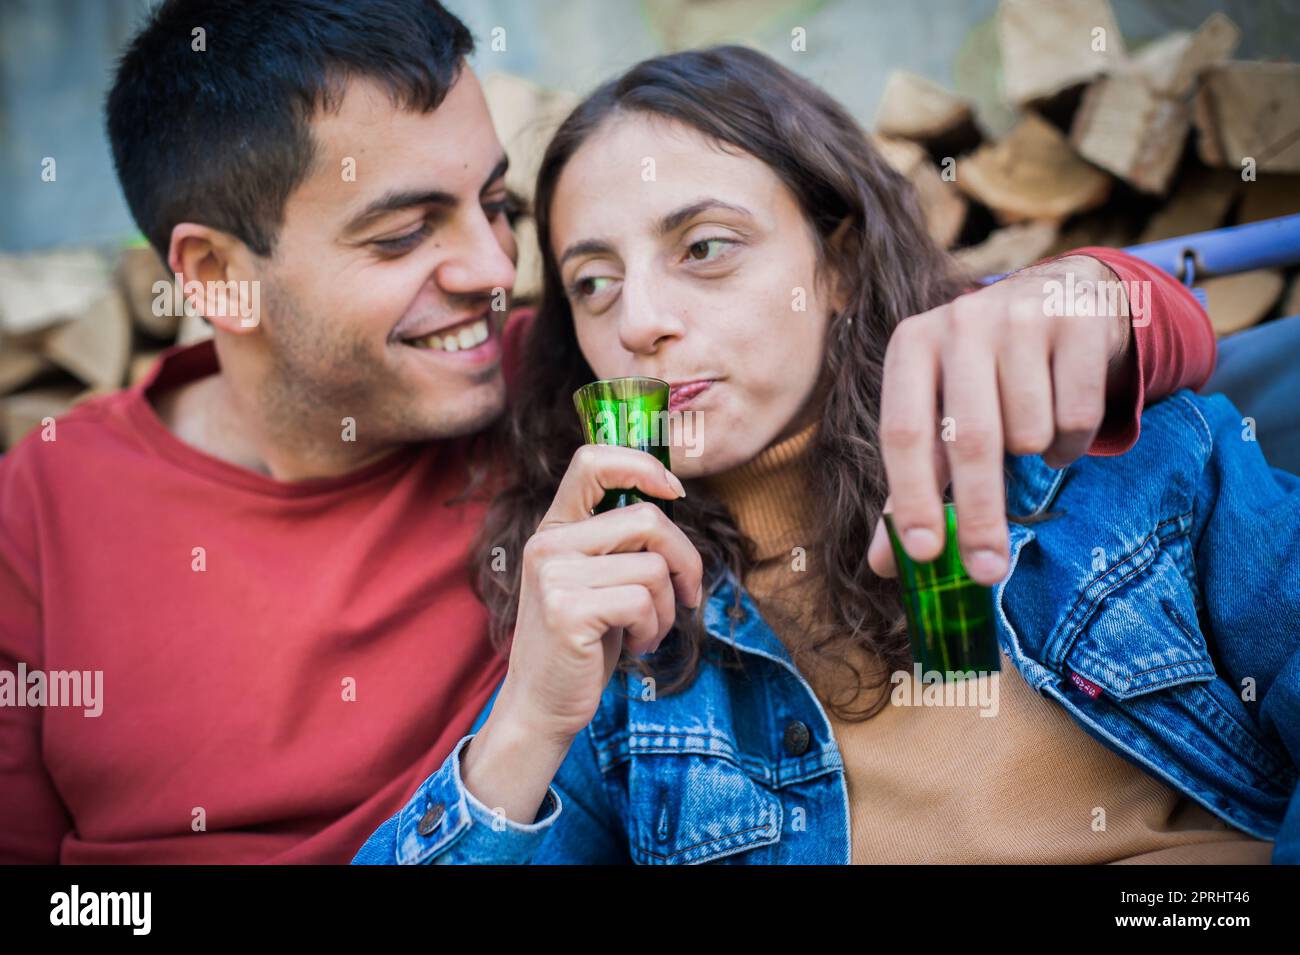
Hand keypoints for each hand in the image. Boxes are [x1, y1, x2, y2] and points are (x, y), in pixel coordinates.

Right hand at [462, 444, 701, 822]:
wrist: (541, 704)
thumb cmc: (582, 642)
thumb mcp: (597, 580)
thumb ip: (620, 541)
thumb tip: (672, 499)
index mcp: (555, 527)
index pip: (592, 460)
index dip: (642, 465)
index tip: (674, 493)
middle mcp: (548, 543)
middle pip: (646, 518)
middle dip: (684, 559)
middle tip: (688, 594)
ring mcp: (553, 574)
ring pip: (652, 566)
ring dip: (668, 605)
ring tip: (651, 629)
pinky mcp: (566, 609)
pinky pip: (643, 600)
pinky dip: (655, 627)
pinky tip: (638, 644)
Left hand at [868, 255, 1132, 585]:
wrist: (1060, 297)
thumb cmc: (984, 374)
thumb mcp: (939, 413)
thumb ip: (913, 484)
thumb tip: (884, 564)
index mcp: (911, 346)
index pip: (904, 433)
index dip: (912, 497)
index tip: (924, 556)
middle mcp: (960, 322)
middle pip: (970, 440)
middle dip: (980, 514)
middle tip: (988, 571)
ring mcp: (1021, 316)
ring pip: (1030, 431)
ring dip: (1034, 457)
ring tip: (1030, 436)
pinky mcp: (1079, 321)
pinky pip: (1077, 415)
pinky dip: (1072, 441)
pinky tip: (1063, 418)